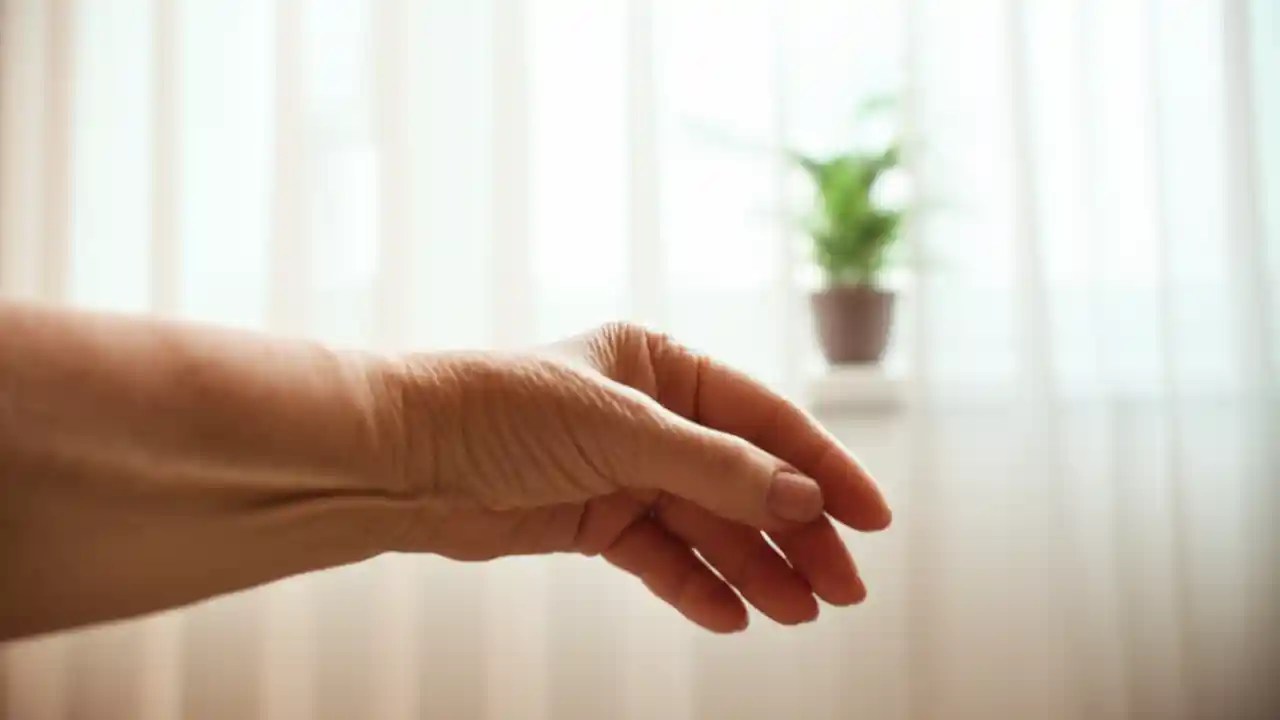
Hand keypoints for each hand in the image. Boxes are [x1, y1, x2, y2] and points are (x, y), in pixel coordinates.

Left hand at [385, 322, 891, 631]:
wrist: (401, 460)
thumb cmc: (503, 413)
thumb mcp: (622, 430)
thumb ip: (717, 468)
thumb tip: (805, 500)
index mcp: (663, 365)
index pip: (765, 420)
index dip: (824, 469)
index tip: (873, 520)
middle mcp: (650, 415)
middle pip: (746, 481)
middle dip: (796, 534)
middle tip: (845, 589)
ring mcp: (623, 470)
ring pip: (709, 526)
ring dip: (754, 569)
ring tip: (798, 613)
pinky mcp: (593, 519)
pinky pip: (661, 558)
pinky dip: (695, 586)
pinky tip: (733, 616)